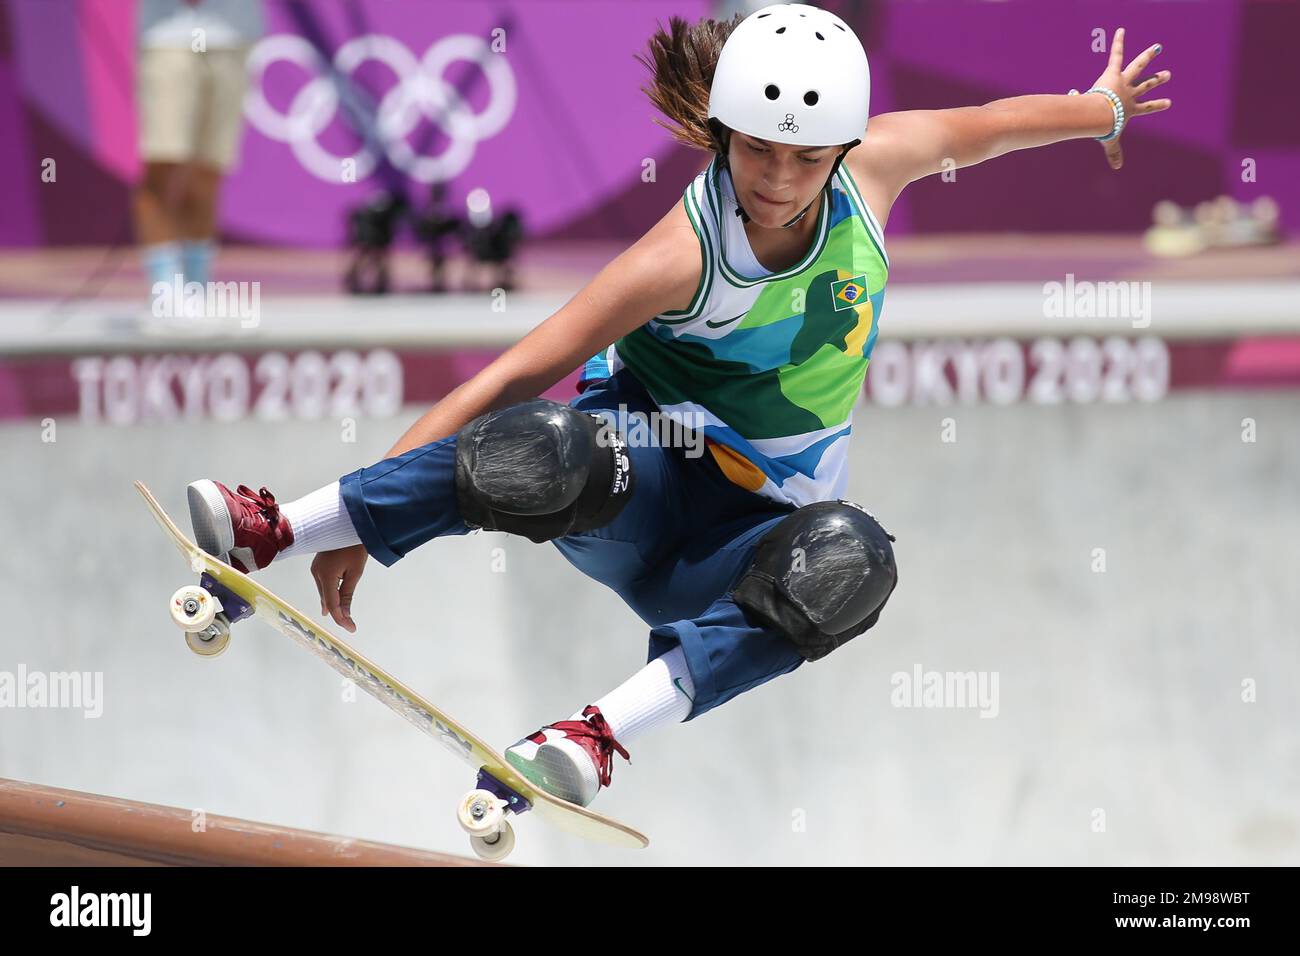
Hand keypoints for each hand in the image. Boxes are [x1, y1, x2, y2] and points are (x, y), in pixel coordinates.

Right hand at [310, 544, 367, 633]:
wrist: (349, 525)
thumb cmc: (354, 546)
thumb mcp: (355, 572)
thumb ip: (347, 595)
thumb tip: (344, 615)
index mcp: (326, 575)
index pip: (332, 604)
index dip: (341, 618)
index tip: (352, 628)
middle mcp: (316, 573)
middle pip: (326, 599)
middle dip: (337, 613)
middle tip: (350, 625)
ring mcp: (315, 569)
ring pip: (324, 592)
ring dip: (333, 603)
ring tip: (343, 618)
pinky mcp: (317, 565)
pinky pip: (323, 584)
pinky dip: (330, 593)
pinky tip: (333, 601)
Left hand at [1079, 27, 1172, 169]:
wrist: (1101, 116)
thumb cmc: (1105, 128)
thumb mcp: (1110, 140)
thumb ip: (1113, 153)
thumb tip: (1117, 168)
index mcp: (1130, 109)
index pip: (1146, 108)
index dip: (1157, 105)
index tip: (1168, 102)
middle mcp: (1130, 93)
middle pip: (1146, 86)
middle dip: (1157, 80)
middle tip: (1167, 74)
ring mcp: (1123, 82)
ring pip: (1138, 66)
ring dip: (1147, 57)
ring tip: (1157, 48)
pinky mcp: (1113, 72)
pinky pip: (1116, 55)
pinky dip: (1118, 43)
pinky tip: (1120, 30)